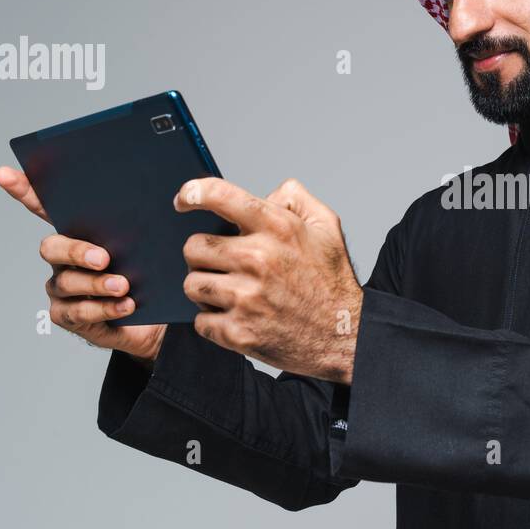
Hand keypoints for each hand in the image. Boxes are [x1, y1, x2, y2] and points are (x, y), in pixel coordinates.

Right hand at [0, 165, 166, 363]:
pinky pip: (78, 312)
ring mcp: (62, 287)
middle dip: (76, 251)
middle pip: (52, 247)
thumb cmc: (150, 274)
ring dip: (97, 284)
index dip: (24, 190)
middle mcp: (63, 258)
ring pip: (67, 282)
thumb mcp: (152, 244)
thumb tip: (169, 193)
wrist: (158, 317)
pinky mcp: (68, 315)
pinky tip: (126, 305)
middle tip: (104, 258)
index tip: (4, 173)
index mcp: (79, 232)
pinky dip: (104, 308)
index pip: (44, 207)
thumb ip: (145, 223)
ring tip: (124, 286)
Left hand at [174, 177, 362, 383]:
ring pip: (191, 284)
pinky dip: (213, 320)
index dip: (192, 192)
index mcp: (278, 228)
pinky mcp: (238, 331)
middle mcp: (258, 259)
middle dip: (203, 253)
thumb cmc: (332, 282)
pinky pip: (200, 320)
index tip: (184, 199)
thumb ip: (295, 198)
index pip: (219, 196)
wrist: (345, 336)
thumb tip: (265, 194)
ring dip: (205, 287)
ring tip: (229, 291)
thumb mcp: (327, 227)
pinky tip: (236, 316)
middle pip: (193, 246)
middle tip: (220, 263)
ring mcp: (246, 298)